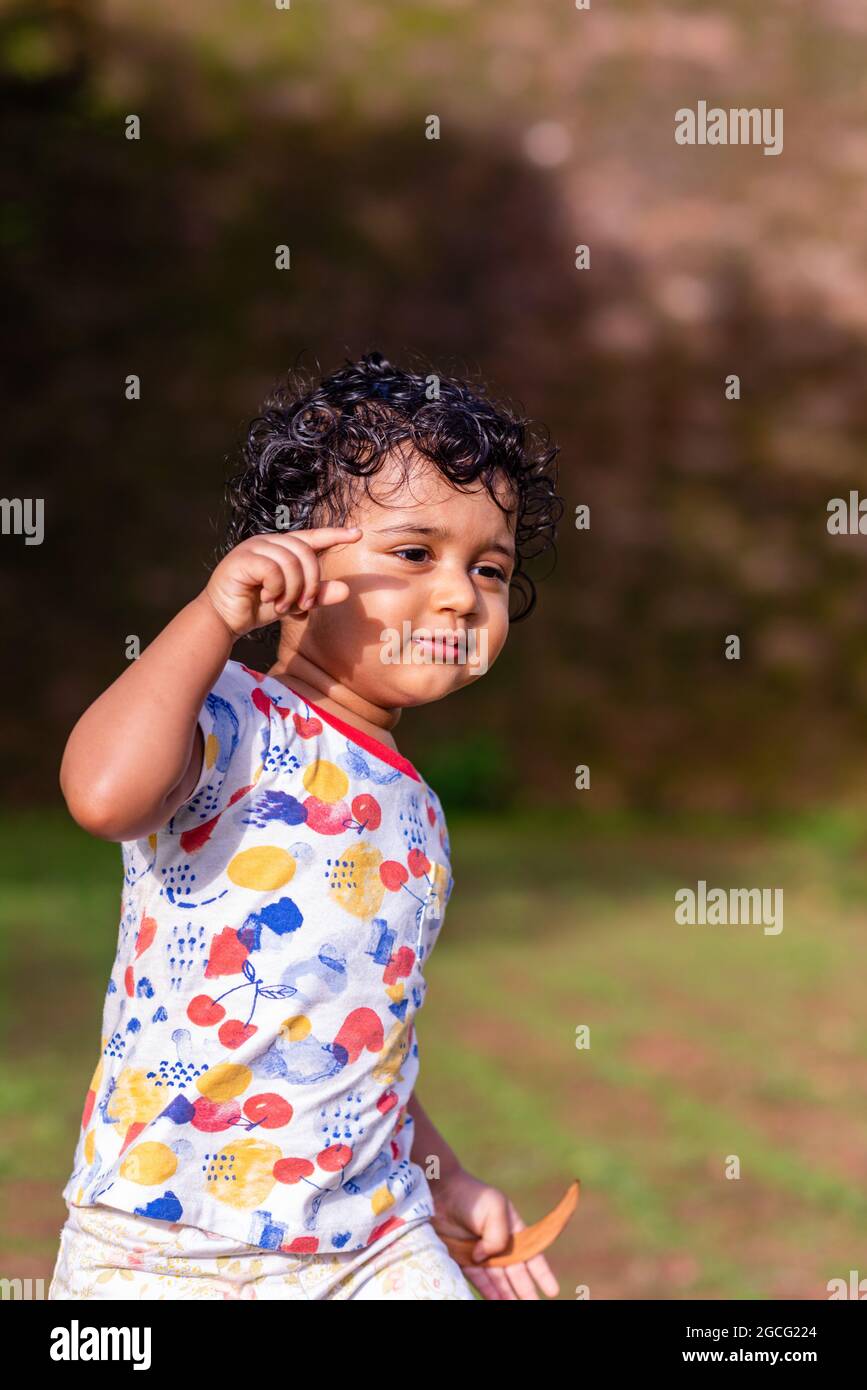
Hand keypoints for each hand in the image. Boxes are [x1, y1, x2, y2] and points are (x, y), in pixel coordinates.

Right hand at [202, 525, 362, 638]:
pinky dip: (276, 588)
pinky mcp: (242, 558)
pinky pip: (273, 569)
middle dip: (310, 583)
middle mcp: (268, 542)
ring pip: (290, 562)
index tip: (358, 534)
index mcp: (282, 547)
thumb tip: (346, 590)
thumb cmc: (257, 607)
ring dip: (292, 590)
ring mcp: (254, 547)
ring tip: (282, 606)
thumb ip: (317, 595)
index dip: (335, 534)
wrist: (224, 620)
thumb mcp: (294, 602)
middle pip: (305, 553)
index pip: (313, 537)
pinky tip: (267, 598)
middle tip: (303, 606)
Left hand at [431, 1167, 560, 1299]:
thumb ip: (497, 1237)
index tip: (552, 1291)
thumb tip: (483, 1260)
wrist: (439, 1192)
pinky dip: (487, 1292)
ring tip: (515, 1309)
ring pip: (498, 1281)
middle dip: (526, 1291)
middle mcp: (498, 1243)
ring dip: (507, 1296)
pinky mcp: (463, 1259)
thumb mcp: (494, 1209)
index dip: (542, 1273)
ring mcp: (481, 1253)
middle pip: (516, 1273)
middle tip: (534, 1306)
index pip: (531, 1254)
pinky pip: (478, 1280)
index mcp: (512, 1228)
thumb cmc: (471, 1195)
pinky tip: (495, 1302)